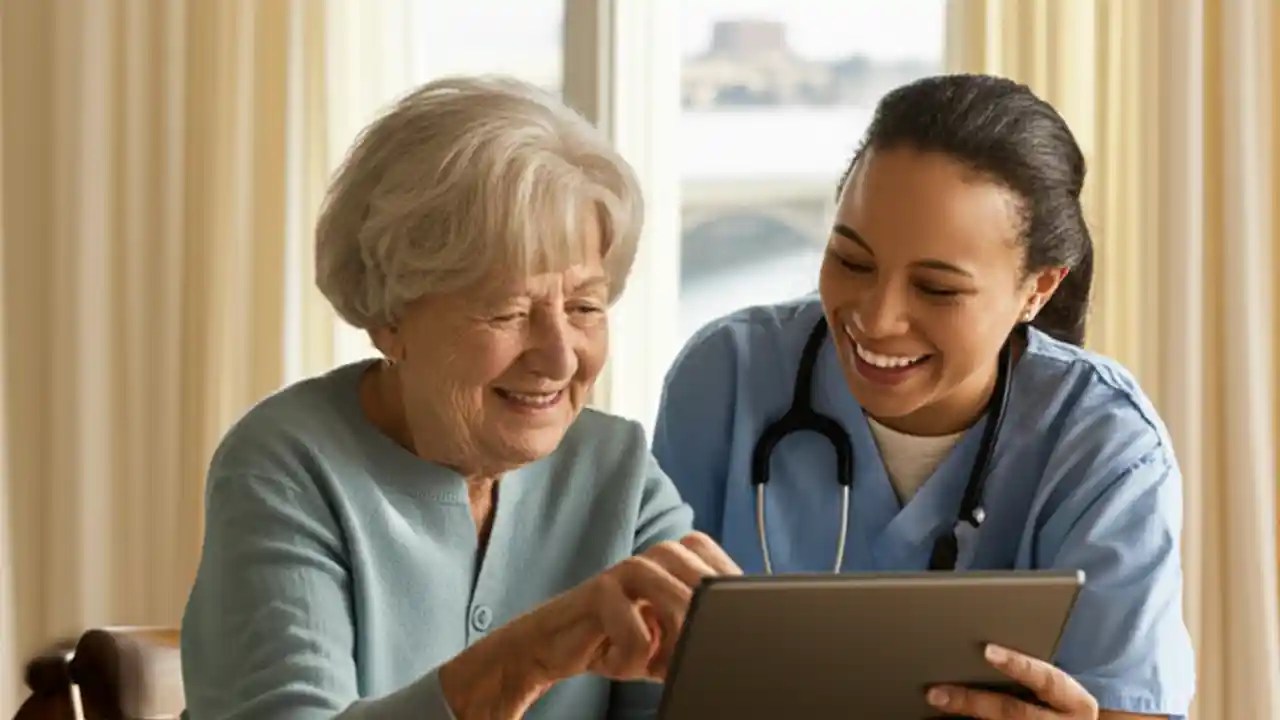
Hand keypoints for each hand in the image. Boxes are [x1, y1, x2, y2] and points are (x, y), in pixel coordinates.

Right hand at [520, 531, 741, 683]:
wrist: (559, 646)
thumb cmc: (624, 641)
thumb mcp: (674, 641)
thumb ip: (704, 632)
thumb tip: (741, 650)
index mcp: (685, 561)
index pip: (728, 576)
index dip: (728, 611)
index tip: (717, 642)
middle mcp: (662, 555)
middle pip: (708, 595)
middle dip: (697, 636)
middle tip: (674, 659)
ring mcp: (632, 567)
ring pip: (679, 610)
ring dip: (667, 649)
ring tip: (646, 659)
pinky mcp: (602, 588)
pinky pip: (638, 638)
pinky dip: (628, 662)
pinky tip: (610, 656)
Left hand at [926, 644, 1098, 718]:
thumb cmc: (1061, 705)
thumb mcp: (1059, 691)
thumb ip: (1034, 675)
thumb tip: (982, 649)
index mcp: (1075, 702)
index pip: (1047, 679)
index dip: (1018, 664)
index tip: (987, 651)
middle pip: (1013, 712)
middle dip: (971, 702)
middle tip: (935, 693)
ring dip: (962, 718)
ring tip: (933, 706)